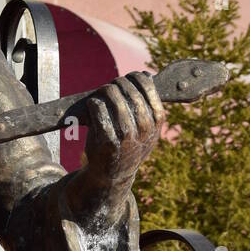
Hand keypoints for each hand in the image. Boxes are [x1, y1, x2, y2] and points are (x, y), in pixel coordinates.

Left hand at [82, 72, 163, 197]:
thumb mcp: (146, 128)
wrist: (113, 175)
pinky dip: (93, 104)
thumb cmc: (128, 145)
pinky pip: (98, 109)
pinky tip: (93, 107)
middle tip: (108, 89)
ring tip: (100, 96)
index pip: (146, 85)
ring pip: (112, 96)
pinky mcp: (108, 140)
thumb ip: (147, 105)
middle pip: (126, 88)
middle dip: (115, 85)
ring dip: (103, 92)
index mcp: (157, 120)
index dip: (133, 78)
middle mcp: (144, 127)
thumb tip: (146, 75)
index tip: (126, 80)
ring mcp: (126, 134)